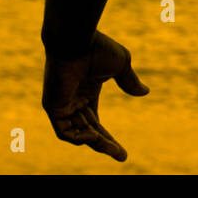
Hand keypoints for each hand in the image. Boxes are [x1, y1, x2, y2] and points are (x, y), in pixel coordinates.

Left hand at [42, 30, 148, 161]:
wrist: (76, 41)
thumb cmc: (96, 48)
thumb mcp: (120, 65)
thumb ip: (129, 81)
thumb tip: (145, 92)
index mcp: (87, 90)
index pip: (96, 122)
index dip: (108, 138)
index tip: (123, 153)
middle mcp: (73, 99)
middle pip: (89, 131)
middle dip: (105, 145)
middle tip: (121, 156)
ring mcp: (62, 103)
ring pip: (78, 134)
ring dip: (95, 142)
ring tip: (110, 146)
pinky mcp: (53, 106)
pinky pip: (64, 132)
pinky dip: (79, 137)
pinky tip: (93, 136)